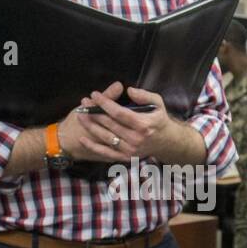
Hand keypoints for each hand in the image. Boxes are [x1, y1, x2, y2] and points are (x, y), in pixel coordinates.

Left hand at [60, 83, 174, 162]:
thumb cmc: (159, 119)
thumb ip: (144, 96)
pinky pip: (106, 153)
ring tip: (80, 115)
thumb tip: (129, 90)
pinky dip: (93, 147)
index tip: (95, 94)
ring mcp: (130, 150)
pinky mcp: (125, 157)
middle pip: (109, 124)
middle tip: (84, 102)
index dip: (105, 103)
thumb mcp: (158, 103)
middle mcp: (135, 139)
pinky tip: (82, 138)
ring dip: (90, 126)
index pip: (119, 113)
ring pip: (105, 137)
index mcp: (143, 125)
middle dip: (94, 112)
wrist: (166, 142)